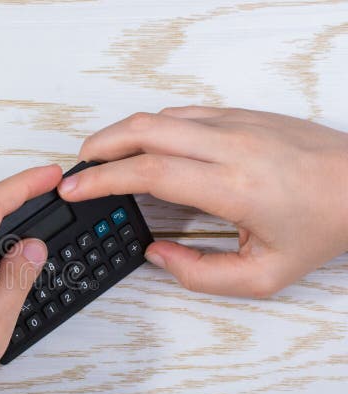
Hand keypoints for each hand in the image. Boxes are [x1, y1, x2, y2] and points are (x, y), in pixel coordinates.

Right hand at [58, 107, 347, 297]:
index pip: (150, 172)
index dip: (103, 179)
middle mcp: (232, 147)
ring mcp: (238, 124)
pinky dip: (154, 127)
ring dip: (123, 134)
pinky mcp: (244, 114)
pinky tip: (144, 146)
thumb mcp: (263, 276)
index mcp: (234, 187)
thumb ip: (200, 274)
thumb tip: (158, 255)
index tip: (76, 188)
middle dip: (100, 147)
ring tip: (104, 158)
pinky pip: (185, 113)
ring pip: (162, 116)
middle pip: (145, 130)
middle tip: (78, 168)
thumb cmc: (322, 227)